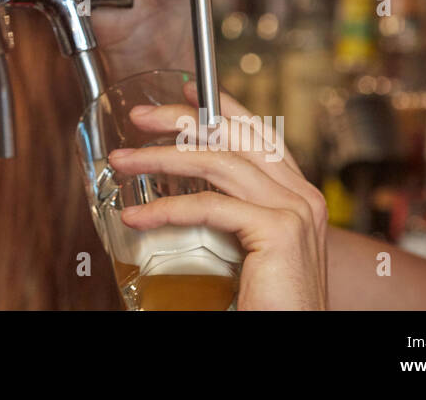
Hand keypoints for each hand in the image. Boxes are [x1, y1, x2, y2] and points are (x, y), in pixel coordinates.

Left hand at [108, 85, 328, 309]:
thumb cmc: (269, 303)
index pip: (260, 135)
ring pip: (218, 162)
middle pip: (235, 137)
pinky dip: (167, 209)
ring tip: (122, 162)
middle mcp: (303, 196)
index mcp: (299, 196)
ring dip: (161, 158)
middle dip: (182, 119)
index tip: (187, 90)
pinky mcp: (279, 232)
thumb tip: (177, 194)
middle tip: (138, 116)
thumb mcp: (247, 248)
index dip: (223, 107)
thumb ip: (228, 216)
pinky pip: (210, 206)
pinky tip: (136, 217)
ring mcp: (295, 211)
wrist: (294, 335)